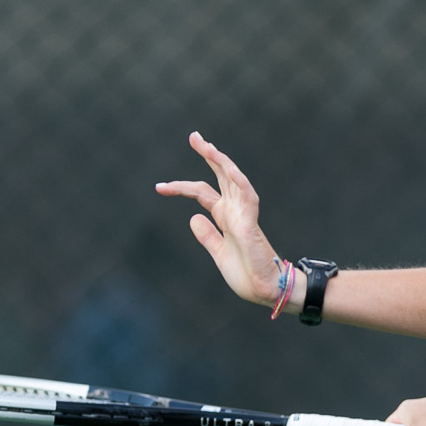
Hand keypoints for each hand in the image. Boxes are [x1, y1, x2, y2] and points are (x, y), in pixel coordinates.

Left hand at [155, 132, 284, 305]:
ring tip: (207, 145)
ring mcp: (244, 215)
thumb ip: (207, 236)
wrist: (266, 290)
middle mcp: (235, 211)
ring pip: (234, 180)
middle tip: (194, 135)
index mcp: (226, 217)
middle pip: (220, 176)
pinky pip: (248, 197)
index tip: (159, 187)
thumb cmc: (246, 274)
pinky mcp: (251, 224)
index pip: (202, 193)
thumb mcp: (218, 253)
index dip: (181, 187)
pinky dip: (239, 181)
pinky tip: (229, 168)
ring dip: (221, 161)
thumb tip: (193, 218)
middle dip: (207, 155)